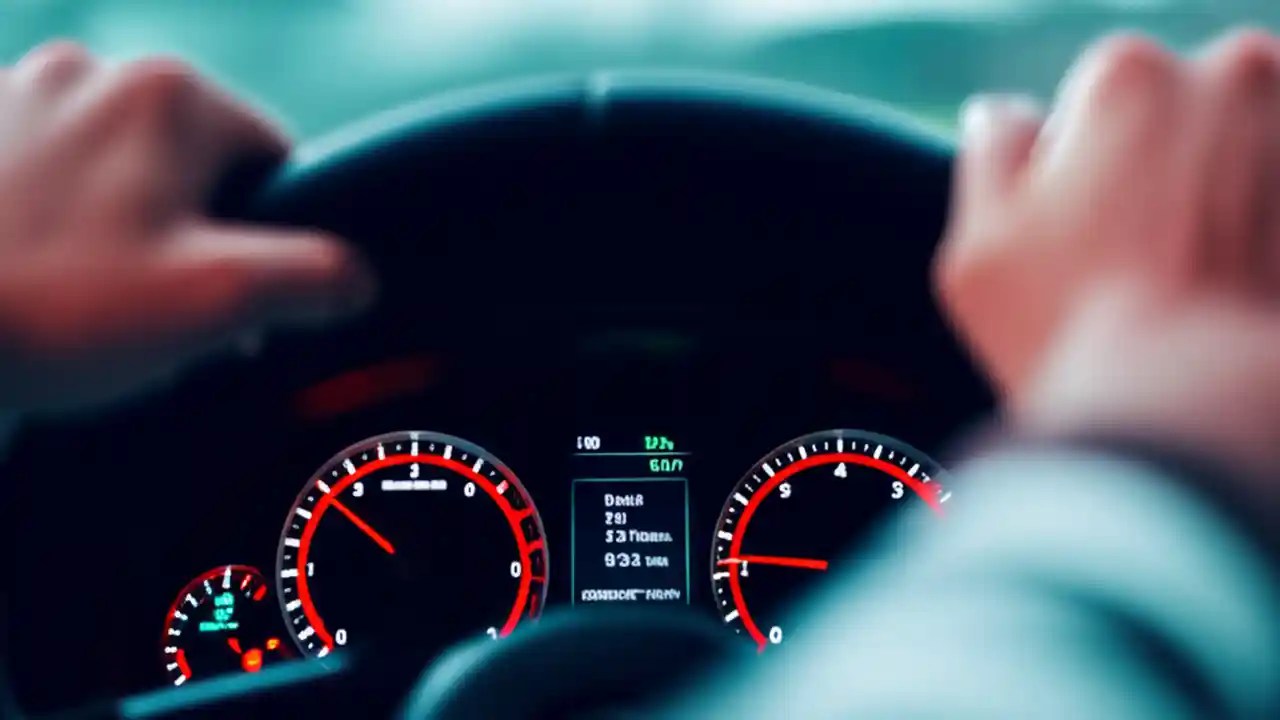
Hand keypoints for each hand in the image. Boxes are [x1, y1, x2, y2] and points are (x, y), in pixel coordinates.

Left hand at [0, 43, 373, 412]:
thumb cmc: (55, 306)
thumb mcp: (216, 301)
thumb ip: (313, 279)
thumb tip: (357, 278)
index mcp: (172, 96)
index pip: (275, 159)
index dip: (271, 236)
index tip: (236, 295)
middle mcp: (93, 71)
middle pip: (194, 163)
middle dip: (193, 232)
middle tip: (159, 309)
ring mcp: (16, 93)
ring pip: (119, 169)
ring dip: (125, 227)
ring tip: (88, 298)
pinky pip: (49, 173)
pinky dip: (60, 219)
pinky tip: (39, 275)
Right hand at [935, 31, 1279, 476]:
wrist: (1199, 411)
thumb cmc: (1072, 331)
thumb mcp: (980, 243)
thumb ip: (991, 153)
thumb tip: (1006, 118)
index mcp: (1127, 76)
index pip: (1095, 96)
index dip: (1076, 167)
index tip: (1074, 234)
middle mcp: (1232, 79)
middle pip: (1180, 109)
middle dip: (1156, 169)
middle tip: (1130, 260)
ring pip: (1241, 151)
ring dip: (1217, 198)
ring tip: (1185, 282)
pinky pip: (1272, 202)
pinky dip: (1256, 233)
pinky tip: (1225, 292)